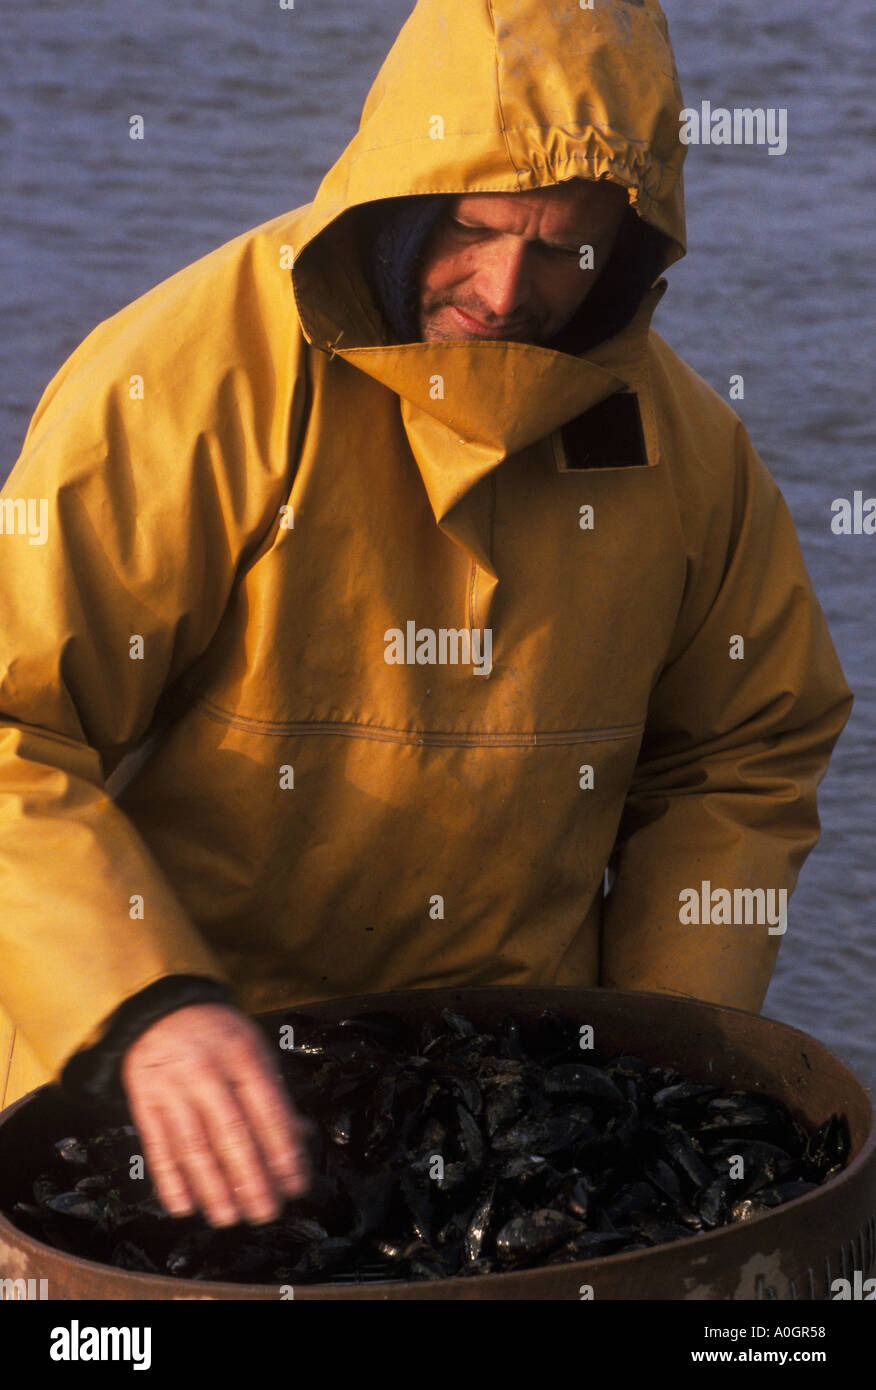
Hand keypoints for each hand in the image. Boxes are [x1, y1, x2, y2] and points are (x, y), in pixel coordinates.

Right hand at [120, 1003, 310, 1226]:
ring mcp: (173, 1088)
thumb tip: (303, 1137)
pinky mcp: (145, 1103)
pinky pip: (157, 1146)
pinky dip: (169, 1180)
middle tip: (266, 1211)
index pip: (268, 1111)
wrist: (161, 1012)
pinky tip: (184, 1206)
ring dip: (212, 1187)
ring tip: (228, 1217)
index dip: (283, 1152)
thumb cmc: (218, 1036)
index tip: (296, 1184)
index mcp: (242, 1056)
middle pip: (231, 1133)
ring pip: (194, 1146)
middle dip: (251, 1178)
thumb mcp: (253, 1050)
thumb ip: (275, 1095)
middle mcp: (207, 1072)